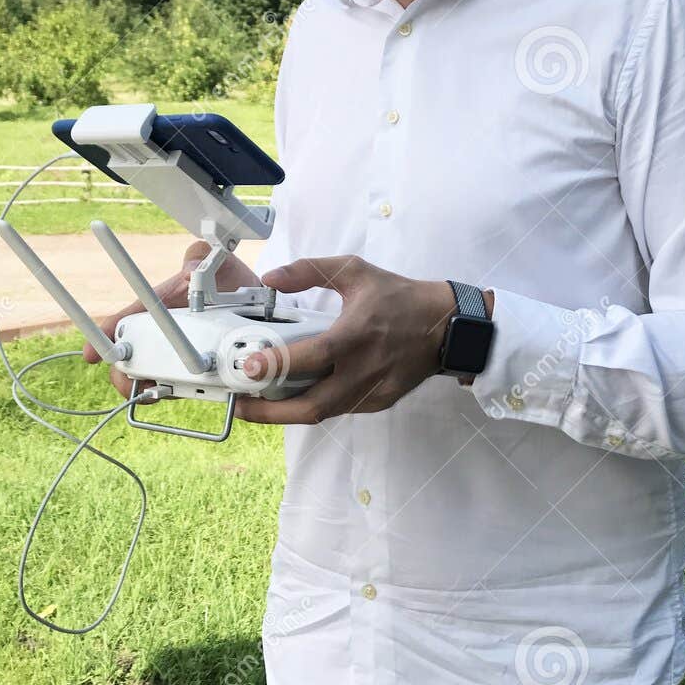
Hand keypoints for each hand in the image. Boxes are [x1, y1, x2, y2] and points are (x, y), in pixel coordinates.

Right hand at [83, 238, 260, 400]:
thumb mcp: (213, 262)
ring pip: (149, 378)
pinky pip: (177, 388)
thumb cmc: (227, 279)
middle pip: (128, 358)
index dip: (103, 336)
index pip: (124, 320)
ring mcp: (175, 354)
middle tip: (129, 383)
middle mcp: (161, 332)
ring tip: (155, 393)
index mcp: (158, 305)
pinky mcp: (194, 372)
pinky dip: (175, 393)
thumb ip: (198, 258)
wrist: (256, 303)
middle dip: (122, 374)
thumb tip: (189, 268)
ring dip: (147, 388)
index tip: (91, 353)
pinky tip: (179, 394)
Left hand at [233, 255, 456, 424]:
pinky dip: (312, 405)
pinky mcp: (378, 403)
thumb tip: (270, 277)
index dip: (276, 366)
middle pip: (311, 406)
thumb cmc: (398, 296)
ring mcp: (372, 391)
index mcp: (356, 336)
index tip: (248, 368)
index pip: (311, 358)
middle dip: (270, 412)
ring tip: (257, 404)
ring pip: (322, 413)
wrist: (445, 327)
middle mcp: (363, 370)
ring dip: (286, 413)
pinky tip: (292, 397)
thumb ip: (309, 271)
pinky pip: (338, 409)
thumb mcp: (355, 271)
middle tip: (239, 406)